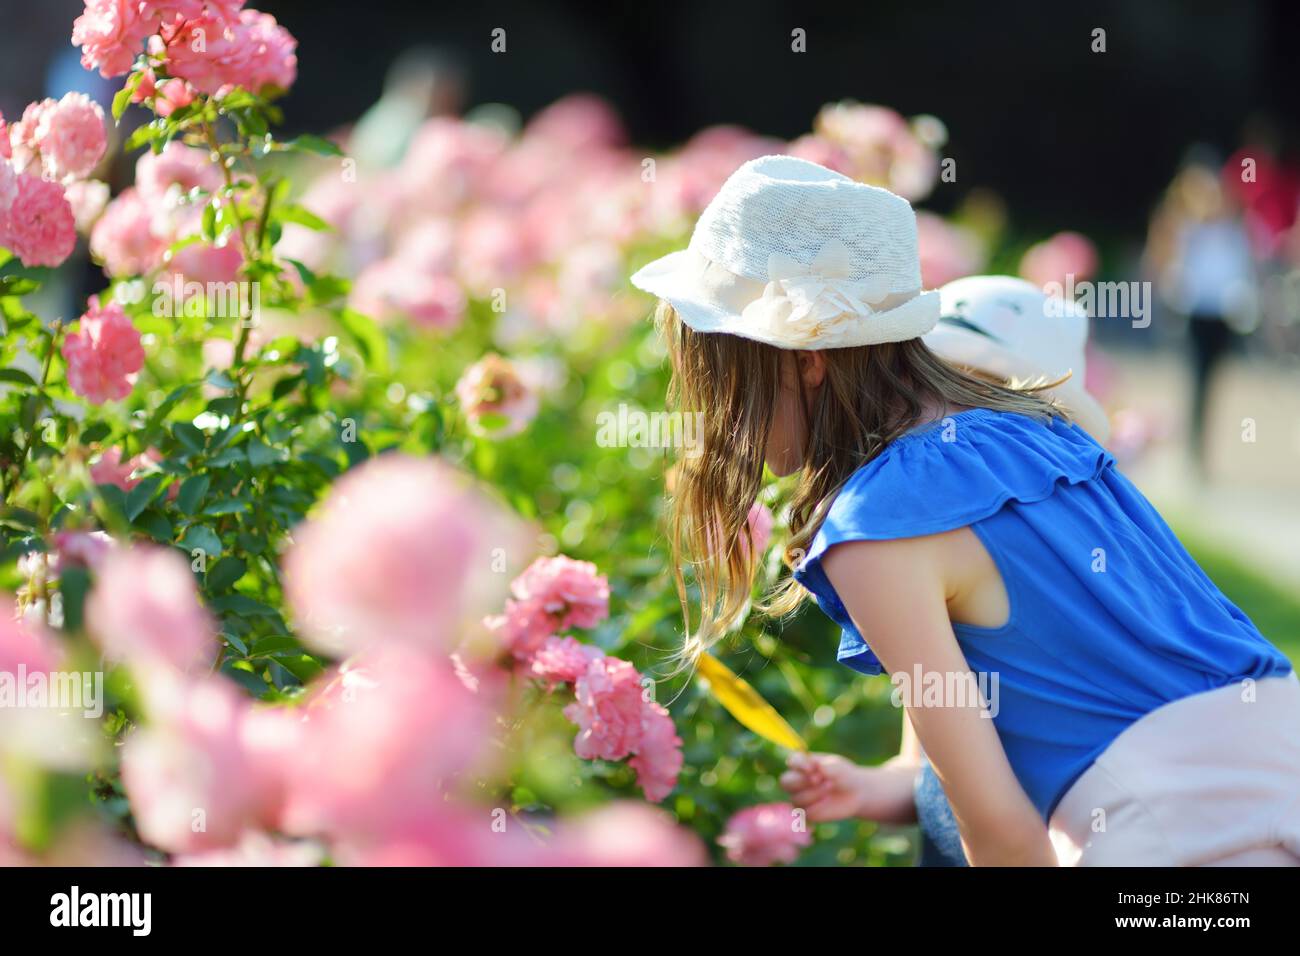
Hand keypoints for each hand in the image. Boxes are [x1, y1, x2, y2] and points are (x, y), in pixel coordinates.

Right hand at [780, 752, 916, 822]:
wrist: (865, 794)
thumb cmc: (853, 777)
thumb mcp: (844, 769)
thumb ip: (833, 768)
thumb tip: (822, 769)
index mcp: (806, 763)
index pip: (790, 760)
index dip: (797, 763)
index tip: (812, 764)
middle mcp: (803, 780)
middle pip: (786, 781)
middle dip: (802, 781)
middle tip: (820, 779)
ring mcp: (806, 797)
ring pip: (795, 798)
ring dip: (812, 794)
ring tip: (828, 790)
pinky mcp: (813, 813)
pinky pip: (806, 814)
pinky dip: (817, 809)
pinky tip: (829, 802)